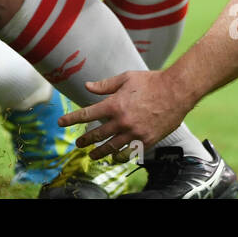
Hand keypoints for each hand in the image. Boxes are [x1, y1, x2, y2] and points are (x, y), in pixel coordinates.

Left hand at [57, 69, 192, 158]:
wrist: (176, 91)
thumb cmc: (151, 81)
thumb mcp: (126, 78)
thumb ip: (105, 85)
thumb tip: (87, 86)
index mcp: (115, 104)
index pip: (87, 114)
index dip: (72, 119)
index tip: (61, 123)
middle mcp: (122, 121)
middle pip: (97, 135)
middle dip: (85, 140)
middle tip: (78, 143)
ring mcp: (134, 133)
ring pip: (112, 147)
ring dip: (100, 153)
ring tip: (93, 156)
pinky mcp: (147, 140)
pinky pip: (130, 152)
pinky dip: (121, 156)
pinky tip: (116, 158)